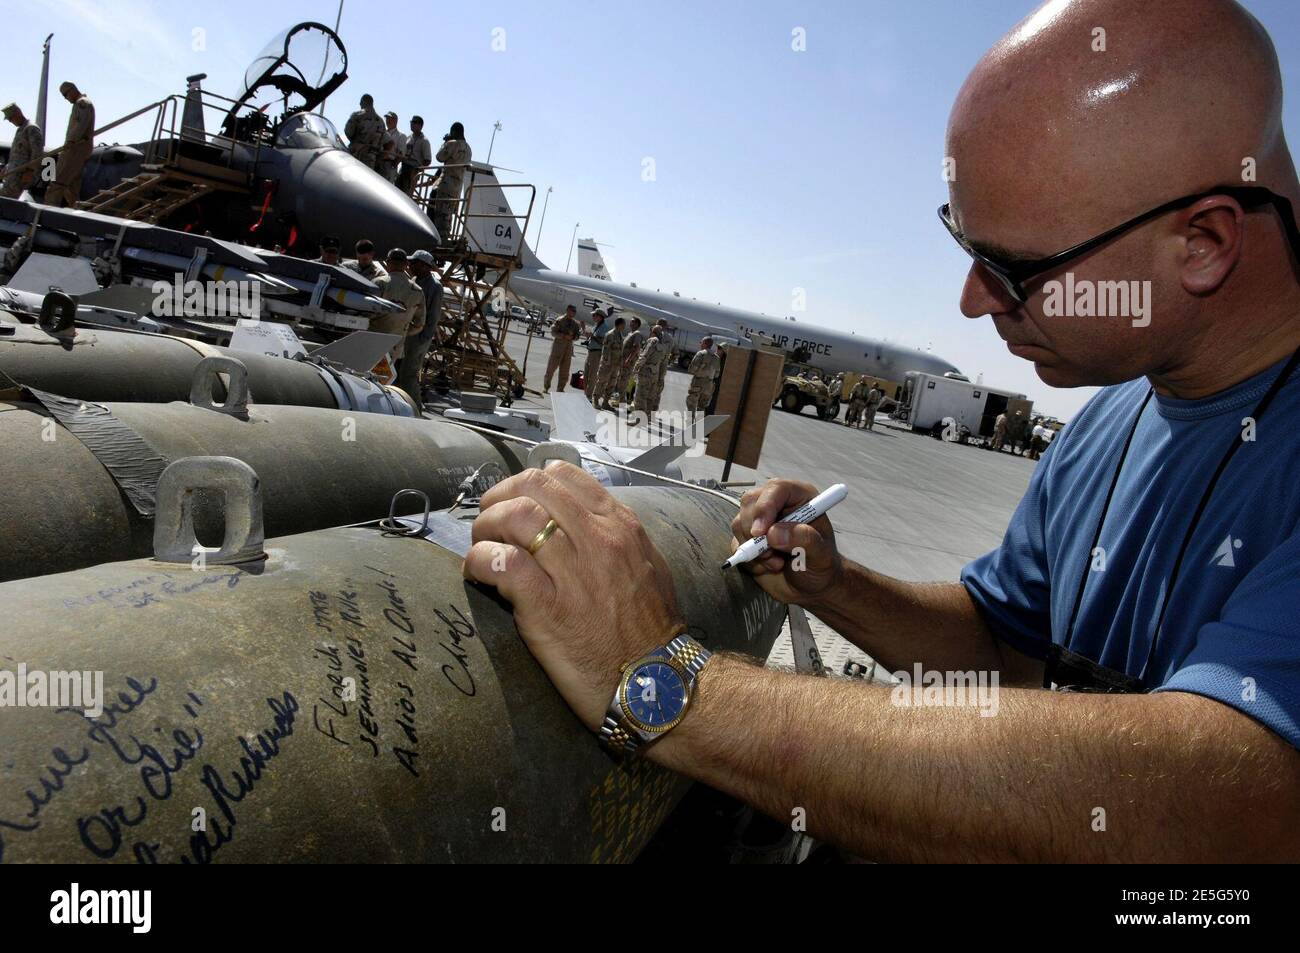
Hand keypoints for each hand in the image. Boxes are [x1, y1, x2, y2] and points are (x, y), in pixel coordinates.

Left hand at [464, 462, 683, 728]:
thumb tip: (577, 522)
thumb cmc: (651, 630)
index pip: (562, 475)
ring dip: (485, 528)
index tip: (515, 505)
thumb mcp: (647, 565)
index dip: (527, 485)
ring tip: (483, 549)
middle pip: (532, 485)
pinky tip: (479, 574)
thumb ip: (615, 538)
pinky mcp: (547, 607)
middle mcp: (598, 538)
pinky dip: (480, 561)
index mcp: (620, 526)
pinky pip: (502, 562)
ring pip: (514, 515)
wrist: (657, 684)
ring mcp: (573, 571)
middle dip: (499, 498)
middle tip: (490, 524)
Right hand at [730, 479, 842, 605]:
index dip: (765, 506)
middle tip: (768, 553)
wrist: (810, 586)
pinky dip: (750, 560)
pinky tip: (768, 567)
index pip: (777, 488)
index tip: (761, 532)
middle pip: (750, 501)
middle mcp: (777, 504)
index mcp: (799, 498)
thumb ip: (804, 540)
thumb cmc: (821, 566)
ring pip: (739, 523)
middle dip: (754, 530)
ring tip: (776, 563)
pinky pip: (736, 544)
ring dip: (753, 549)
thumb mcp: (821, 555)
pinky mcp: (747, 538)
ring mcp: (759, 520)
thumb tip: (773, 533)